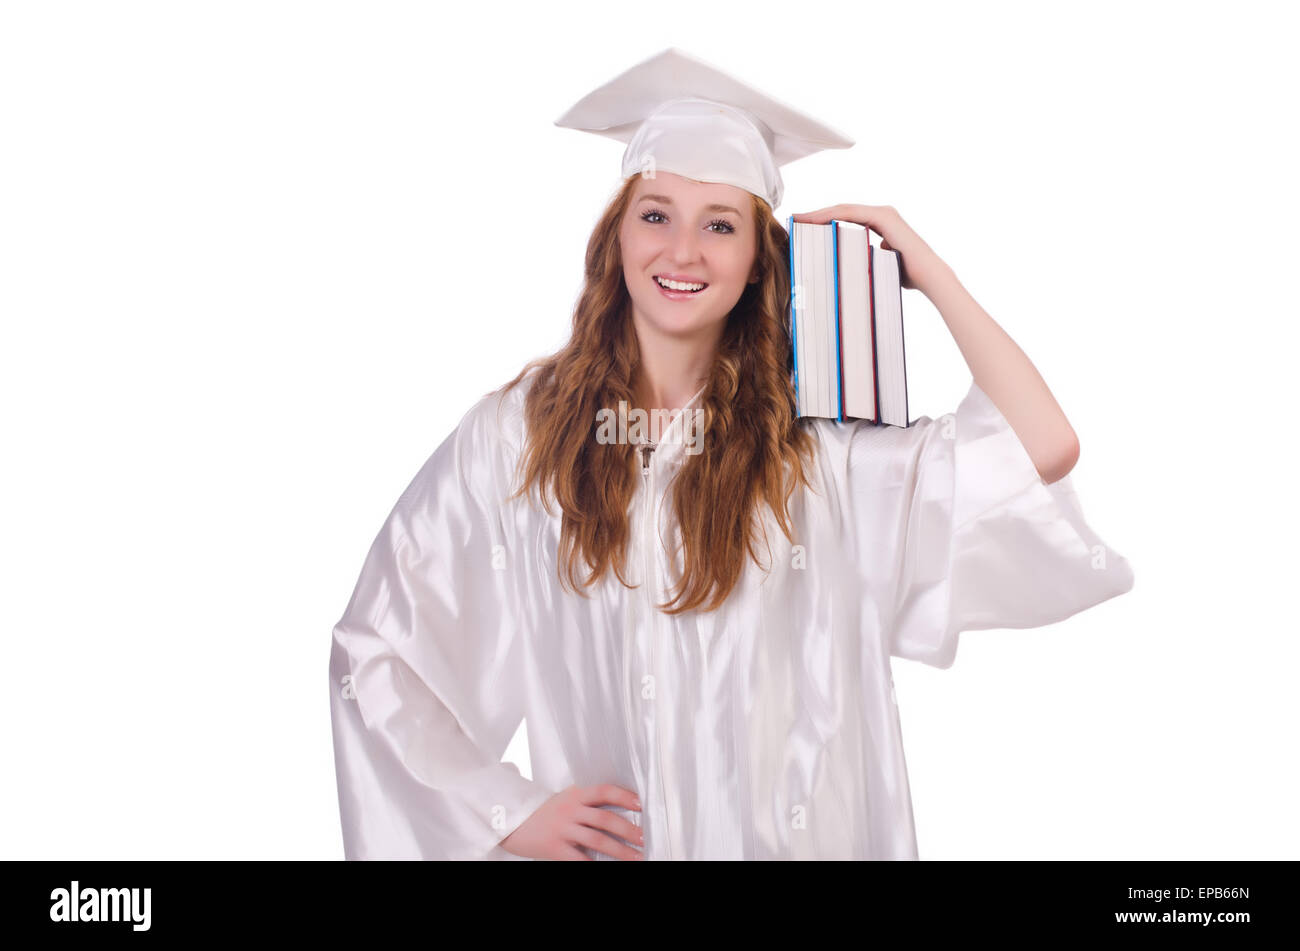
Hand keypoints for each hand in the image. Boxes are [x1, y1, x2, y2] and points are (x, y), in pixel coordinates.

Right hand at [500, 783, 645, 859]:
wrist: (512, 821)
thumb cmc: (545, 812)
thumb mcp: (565, 800)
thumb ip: (587, 802)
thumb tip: (620, 808)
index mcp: (575, 795)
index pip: (604, 791)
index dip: (624, 796)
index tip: (641, 804)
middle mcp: (570, 810)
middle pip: (605, 818)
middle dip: (628, 829)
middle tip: (644, 838)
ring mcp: (562, 829)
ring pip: (597, 840)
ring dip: (620, 851)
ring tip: (635, 857)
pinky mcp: (555, 848)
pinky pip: (579, 859)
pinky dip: (594, 865)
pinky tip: (606, 867)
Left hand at [790, 204, 949, 293]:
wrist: (929, 277)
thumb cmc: (905, 277)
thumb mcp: (876, 266)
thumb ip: (862, 261)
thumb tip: (842, 270)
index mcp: (879, 224)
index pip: (844, 219)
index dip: (822, 221)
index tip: (801, 226)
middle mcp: (881, 214)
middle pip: (841, 211)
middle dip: (816, 215)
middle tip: (793, 219)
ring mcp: (883, 213)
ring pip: (843, 210)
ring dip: (819, 213)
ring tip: (798, 219)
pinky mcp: (884, 217)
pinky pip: (850, 214)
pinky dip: (831, 216)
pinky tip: (813, 221)